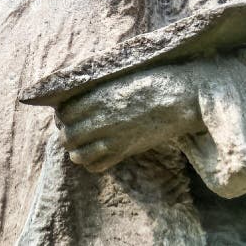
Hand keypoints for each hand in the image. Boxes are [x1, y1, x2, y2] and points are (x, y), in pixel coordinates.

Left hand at [55, 64, 204, 172]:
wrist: (183, 96)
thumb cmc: (155, 80)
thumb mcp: (121, 78)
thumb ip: (98, 90)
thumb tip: (79, 96)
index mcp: (99, 97)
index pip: (63, 112)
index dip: (62, 114)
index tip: (68, 112)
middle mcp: (102, 119)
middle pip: (67, 135)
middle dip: (66, 132)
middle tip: (74, 127)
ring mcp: (114, 137)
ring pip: (77, 155)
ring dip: (76, 149)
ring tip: (84, 142)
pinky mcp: (126, 150)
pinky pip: (97, 166)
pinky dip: (92, 162)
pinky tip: (98, 152)